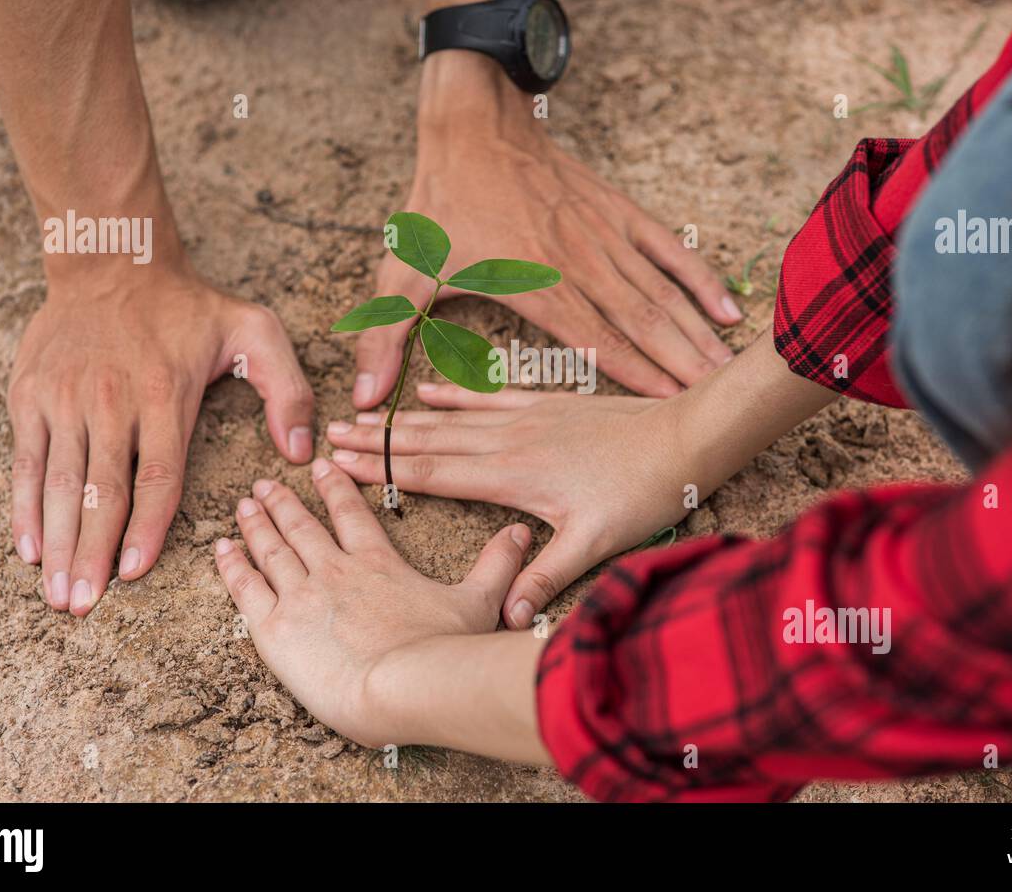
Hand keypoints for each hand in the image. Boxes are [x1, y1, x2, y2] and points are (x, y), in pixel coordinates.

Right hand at [8, 263, 314, 614]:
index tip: (136, 570)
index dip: (146, 527)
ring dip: (57, 542)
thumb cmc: (188, 305)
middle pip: (101, 491)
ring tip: (58, 592)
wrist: (112, 259)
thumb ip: (287, 388)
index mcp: (164, 395)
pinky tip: (30, 547)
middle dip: (93, 553)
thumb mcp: (256, 331)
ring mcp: (65, 400)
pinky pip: (26, 461)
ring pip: (58, 483)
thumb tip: (299, 448)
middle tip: (85, 605)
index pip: (156, 475)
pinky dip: (24, 507)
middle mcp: (110, 402)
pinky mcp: (32, 397)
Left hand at [213, 464, 532, 747]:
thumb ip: (497, 564)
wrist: (405, 685)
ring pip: (271, 549)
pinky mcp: (275, 627)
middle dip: (285, 501)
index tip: (323, 467)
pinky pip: (246, 588)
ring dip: (256, 524)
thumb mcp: (479, 602)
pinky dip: (231, 565)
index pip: (351, 515)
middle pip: (303, 526)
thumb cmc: (444, 651)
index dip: (336, 488)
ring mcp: (301, 595)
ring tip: (244, 504)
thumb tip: (520, 531)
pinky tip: (221, 548)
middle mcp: (335, 570)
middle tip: (268, 482)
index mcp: (378, 563)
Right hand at [327, 382, 696, 628]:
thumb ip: (545, 577)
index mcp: (511, 477)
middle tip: (326, 436)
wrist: (684, 437)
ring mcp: (527, 418)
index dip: (380, 472)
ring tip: (361, 415)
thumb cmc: (641, 494)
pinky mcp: (548, 403)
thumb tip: (506, 621)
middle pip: (428, 443)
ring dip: (403, 419)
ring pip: (451, 418)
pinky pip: (489, 395)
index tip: (337, 467)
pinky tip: (428, 390)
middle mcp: (509, 441)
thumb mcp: (594, 545)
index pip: (430, 475)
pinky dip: (455, 393)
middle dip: (374, 442)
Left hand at [352, 82, 740, 407]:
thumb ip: (386, 337)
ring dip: (696, 332)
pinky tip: (726, 309)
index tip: (669, 406)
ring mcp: (604, 235)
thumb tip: (362, 400)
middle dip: (681, 363)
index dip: (634, 375)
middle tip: (717, 400)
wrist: (473, 123)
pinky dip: (698, 278)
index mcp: (533, 282)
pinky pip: (666, 249)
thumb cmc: (440, 204)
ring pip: (661, 291)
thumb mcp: (403, 271)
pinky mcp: (616, 212)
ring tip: (728, 370)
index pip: (594, 338)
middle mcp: (579, 261)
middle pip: (641, 320)